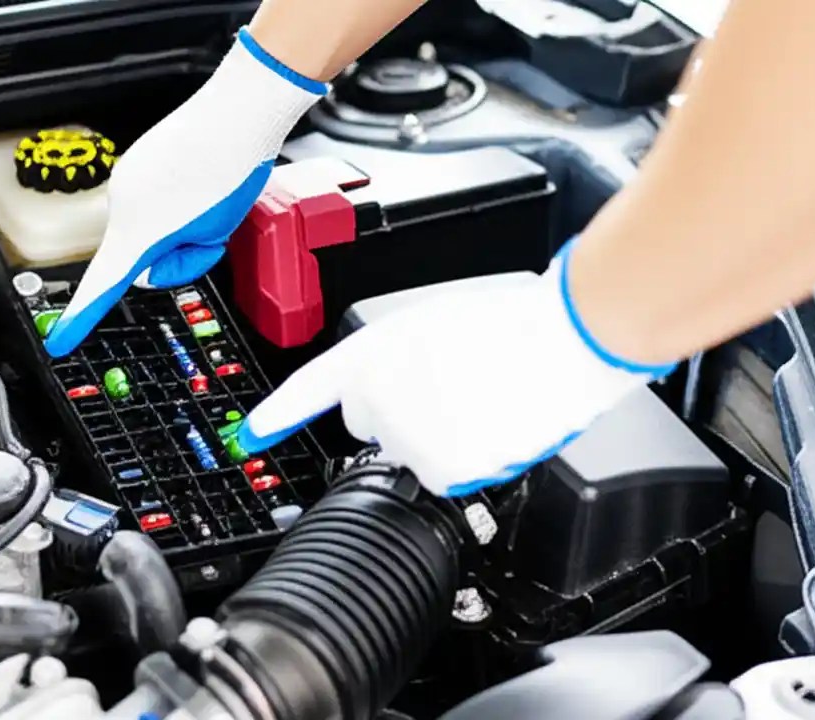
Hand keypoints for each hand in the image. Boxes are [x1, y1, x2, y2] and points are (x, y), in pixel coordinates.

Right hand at [43, 27, 325, 356]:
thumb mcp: (212, 234)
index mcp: (137, 231)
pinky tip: (198, 178)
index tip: (61, 341)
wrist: (238, 111)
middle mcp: (120, 203)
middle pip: (139, 252)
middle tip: (211, 229)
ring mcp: (125, 178)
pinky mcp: (135, 160)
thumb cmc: (230, 171)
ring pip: (146, 222)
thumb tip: (161, 252)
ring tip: (208, 193)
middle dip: (173, 249)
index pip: (103, 284)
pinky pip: (150, 196)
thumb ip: (181, 255)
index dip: (82, 317)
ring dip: (175, 220)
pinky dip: (172, 195)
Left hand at [236, 246, 676, 496]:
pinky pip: (443, 475)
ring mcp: (404, 430)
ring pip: (412, 451)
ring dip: (440, 437)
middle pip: (373, 423)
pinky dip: (465, 461)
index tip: (250, 432)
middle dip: (403, 414)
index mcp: (375, 348)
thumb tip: (397, 392)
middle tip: (455, 389)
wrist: (564, 338)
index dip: (278, 412)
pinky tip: (490, 427)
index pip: (312, 385)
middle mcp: (377, 390)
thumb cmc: (515, 323)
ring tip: (482, 402)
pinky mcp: (437, 464)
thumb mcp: (434, 325)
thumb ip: (398, 361)